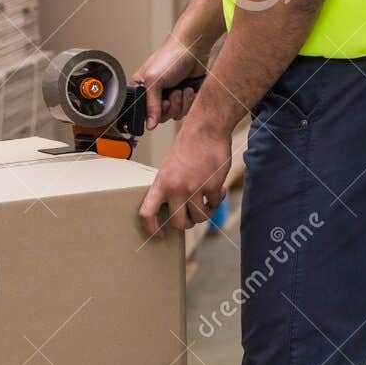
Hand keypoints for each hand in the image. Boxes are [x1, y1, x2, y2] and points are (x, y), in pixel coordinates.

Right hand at [131, 36, 208, 130]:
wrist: (193, 48)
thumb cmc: (170, 57)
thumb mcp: (154, 82)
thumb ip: (151, 105)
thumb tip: (149, 125)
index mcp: (141, 89)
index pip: (143, 113)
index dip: (153, 113)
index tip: (161, 104)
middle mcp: (155, 94)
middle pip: (161, 117)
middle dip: (170, 106)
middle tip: (172, 93)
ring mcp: (170, 95)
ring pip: (175, 114)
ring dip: (181, 103)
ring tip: (181, 89)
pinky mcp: (184, 96)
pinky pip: (186, 110)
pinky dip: (189, 100)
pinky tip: (189, 89)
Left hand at [138, 117, 230, 238]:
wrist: (206, 129)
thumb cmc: (188, 146)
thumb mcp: (169, 168)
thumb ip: (169, 188)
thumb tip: (174, 211)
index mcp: (161, 183)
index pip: (147, 213)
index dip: (151, 229)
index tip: (159, 235)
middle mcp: (176, 188)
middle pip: (178, 224)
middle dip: (187, 223)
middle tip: (191, 215)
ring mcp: (195, 188)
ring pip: (199, 218)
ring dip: (205, 212)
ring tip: (207, 201)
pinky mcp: (213, 186)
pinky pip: (215, 204)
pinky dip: (218, 199)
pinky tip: (218, 188)